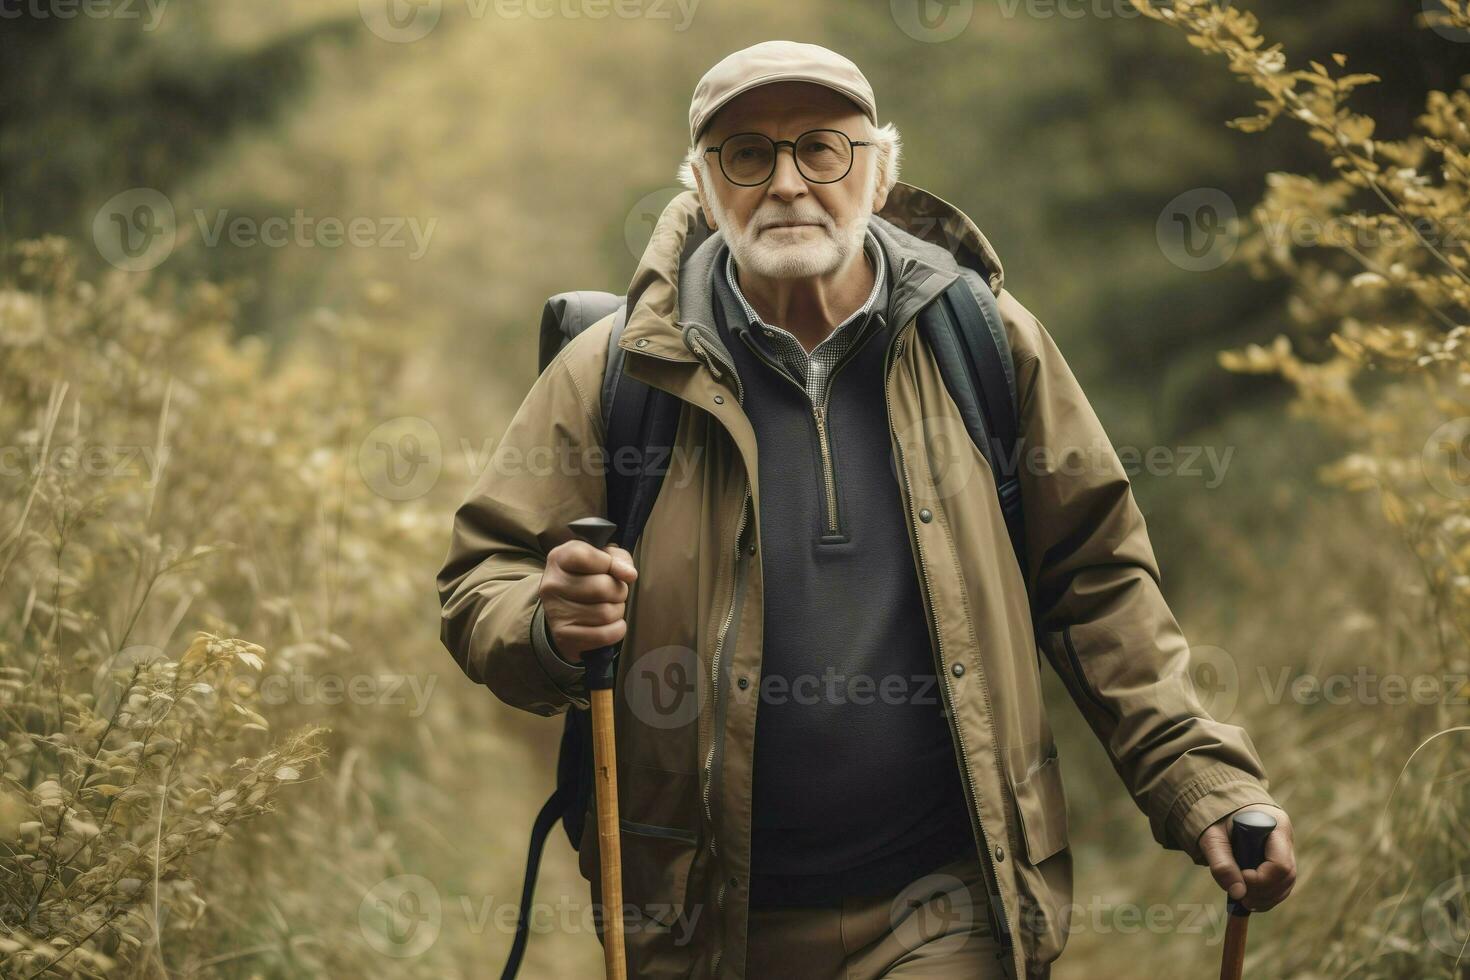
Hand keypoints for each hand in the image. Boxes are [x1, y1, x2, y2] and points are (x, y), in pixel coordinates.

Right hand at [538, 540, 637, 661]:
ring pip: (606, 613)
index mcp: (559, 558)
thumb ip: (619, 559)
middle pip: (602, 587)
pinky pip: (604, 635)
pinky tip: (610, 624)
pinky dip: (617, 630)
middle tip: (615, 593)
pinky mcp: (563, 635)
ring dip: (618, 611)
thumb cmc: (590, 578)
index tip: (613, 570)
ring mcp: (555, 611)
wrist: (565, 611)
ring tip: (610, 607)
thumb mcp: (603, 558)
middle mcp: (552, 584)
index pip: (587, 557)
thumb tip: (629, 575)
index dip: (610, 564)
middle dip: (619, 591)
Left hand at [1198, 804, 1295, 911]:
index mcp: (1274, 825)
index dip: (1261, 879)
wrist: (1220, 803)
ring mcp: (1285, 849)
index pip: (1280, 864)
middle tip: (1242, 900)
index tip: (1241, 878)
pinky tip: (1251, 900)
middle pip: (1287, 876)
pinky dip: (1268, 895)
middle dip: (1264, 892)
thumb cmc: (1216, 816)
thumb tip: (1238, 894)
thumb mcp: (1212, 836)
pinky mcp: (1279, 858)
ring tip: (1245, 902)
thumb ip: (1222, 863)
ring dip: (1267, 898)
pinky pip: (1281, 883)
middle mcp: (1285, 838)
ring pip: (1287, 882)